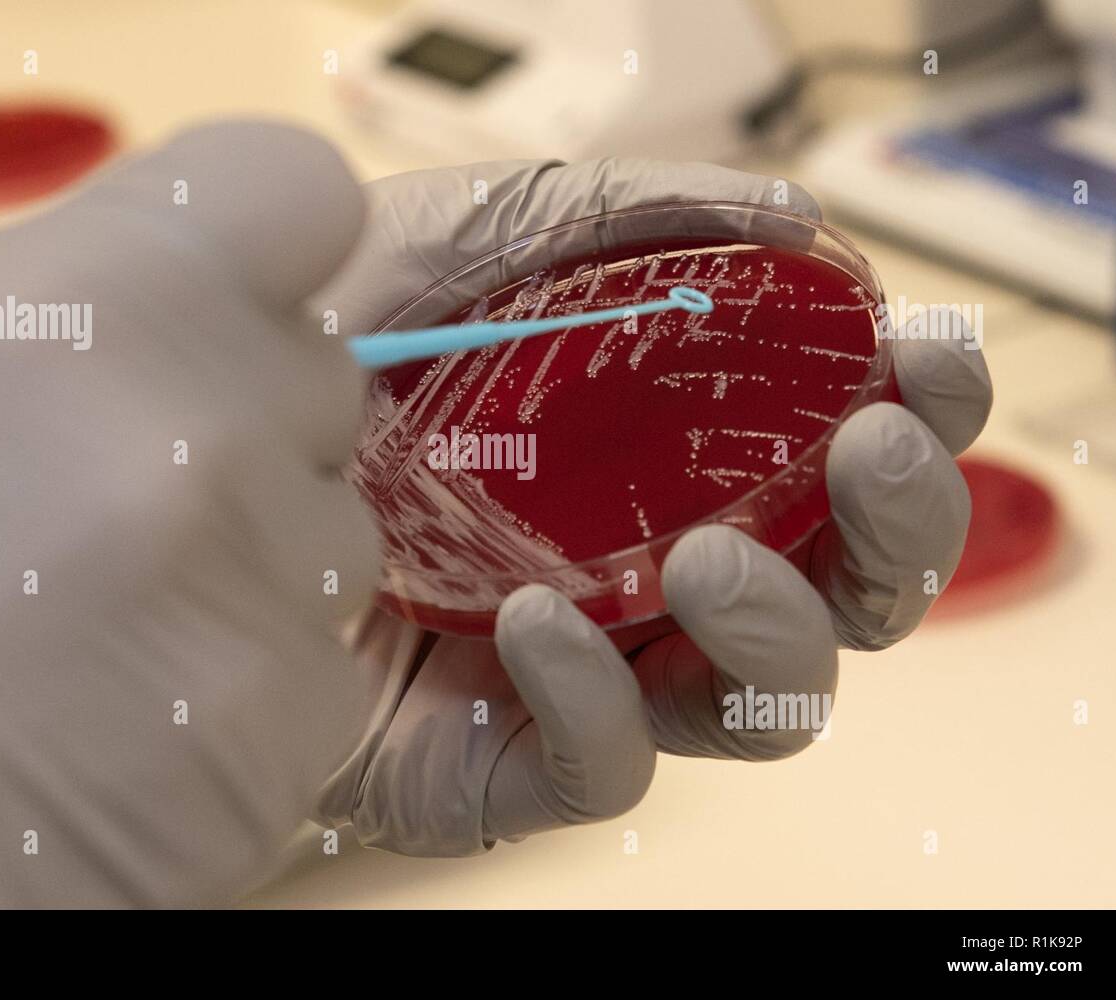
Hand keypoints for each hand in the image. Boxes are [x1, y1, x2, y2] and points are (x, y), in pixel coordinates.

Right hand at [0, 123, 380, 903]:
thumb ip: (89, 319)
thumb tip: (196, 301)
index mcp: (82, 301)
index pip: (293, 192)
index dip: (268, 252)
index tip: (239, 301)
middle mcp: (202, 423)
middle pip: (323, 383)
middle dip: (256, 431)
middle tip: (141, 500)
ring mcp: (264, 581)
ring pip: (337, 534)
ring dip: (263, 568)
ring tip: (125, 632)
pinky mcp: (294, 721)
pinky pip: (325, 666)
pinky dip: (259, 692)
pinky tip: (147, 725)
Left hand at [315, 159, 991, 853]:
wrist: (190, 467)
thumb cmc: (342, 352)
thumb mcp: (473, 240)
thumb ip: (624, 217)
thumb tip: (788, 215)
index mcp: (674, 461)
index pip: (838, 457)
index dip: (916, 416)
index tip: (925, 359)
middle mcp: (655, 574)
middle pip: (847, 596)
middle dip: (896, 534)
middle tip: (868, 456)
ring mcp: (592, 676)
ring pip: (764, 706)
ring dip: (773, 631)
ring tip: (704, 558)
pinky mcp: (506, 763)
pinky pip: (609, 768)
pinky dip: (600, 703)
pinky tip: (537, 622)